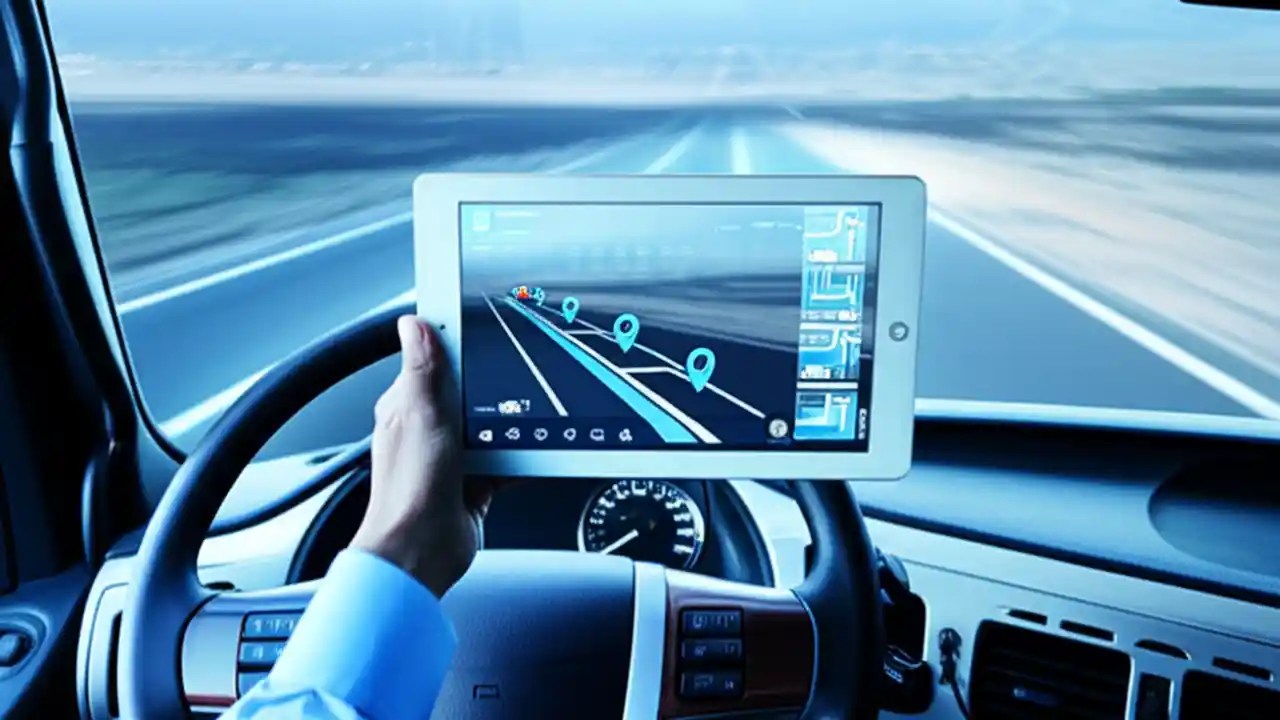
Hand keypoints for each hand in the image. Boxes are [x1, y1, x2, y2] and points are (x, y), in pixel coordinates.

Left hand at [351, 315, 492, 597]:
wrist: (421, 551)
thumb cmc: (410, 489)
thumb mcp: (421, 414)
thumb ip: (422, 369)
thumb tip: (413, 324)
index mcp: (405, 407)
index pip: (430, 362)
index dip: (453, 344)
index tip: (477, 327)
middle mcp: (427, 430)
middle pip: (466, 392)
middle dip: (488, 387)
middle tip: (508, 379)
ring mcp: (451, 457)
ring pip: (488, 425)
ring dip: (504, 424)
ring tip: (517, 419)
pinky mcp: (474, 482)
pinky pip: (503, 459)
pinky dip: (517, 456)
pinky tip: (527, 452)